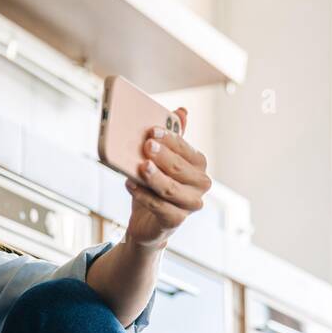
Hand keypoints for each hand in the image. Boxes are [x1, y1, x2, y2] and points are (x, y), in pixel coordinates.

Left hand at [123, 106, 211, 250]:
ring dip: (155, 177)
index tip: (152, 130)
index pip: (186, 149)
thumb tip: (182, 111)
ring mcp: (191, 204)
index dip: (169, 139)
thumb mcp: (160, 161)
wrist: (146, 221)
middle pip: (180, 168)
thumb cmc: (154, 186)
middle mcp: (200, 184)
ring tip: (141, 166)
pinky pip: (160, 207)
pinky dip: (144, 196)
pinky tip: (131, 185)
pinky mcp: (176, 221)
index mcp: (198, 165)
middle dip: (163, 156)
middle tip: (146, 145)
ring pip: (172, 189)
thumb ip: (171, 139)